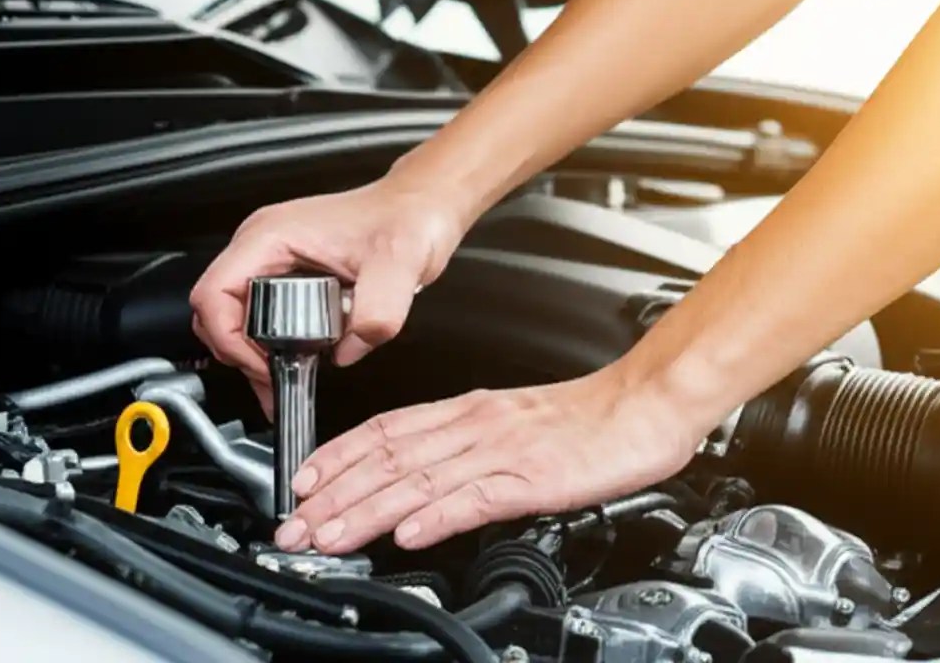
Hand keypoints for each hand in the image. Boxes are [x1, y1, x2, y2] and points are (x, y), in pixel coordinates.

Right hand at [190, 181, 463, 414]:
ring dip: (253, 351)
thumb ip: (377, 313)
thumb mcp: (400, 266)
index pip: (214, 294)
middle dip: (238, 352)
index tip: (265, 365)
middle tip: (274, 378)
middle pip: (216, 311)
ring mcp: (272, 260)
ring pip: (235, 317)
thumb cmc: (405, 220)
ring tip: (283, 376)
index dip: (230, 339)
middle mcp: (263, 246)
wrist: (421, 210)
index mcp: (271, 237)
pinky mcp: (286, 274)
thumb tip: (346, 351)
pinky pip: (260, 315)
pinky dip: (269, 344)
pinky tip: (294, 359)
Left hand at [273, 363, 709, 553]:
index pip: (386, 429)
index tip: (301, 482)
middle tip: (294, 526)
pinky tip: (409, 534)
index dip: (338, 456)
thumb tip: (425, 482)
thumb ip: (468, 448)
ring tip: (328, 537)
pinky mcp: (534, 476)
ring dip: (366, 511)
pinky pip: (475, 497)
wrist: (646, 403)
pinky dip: (437, 515)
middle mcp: (476, 424)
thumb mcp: (515, 424)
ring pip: (419, 480)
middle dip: (333, 495)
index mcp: (470, 410)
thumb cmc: (590, 418)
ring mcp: (502, 450)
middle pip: (388, 458)